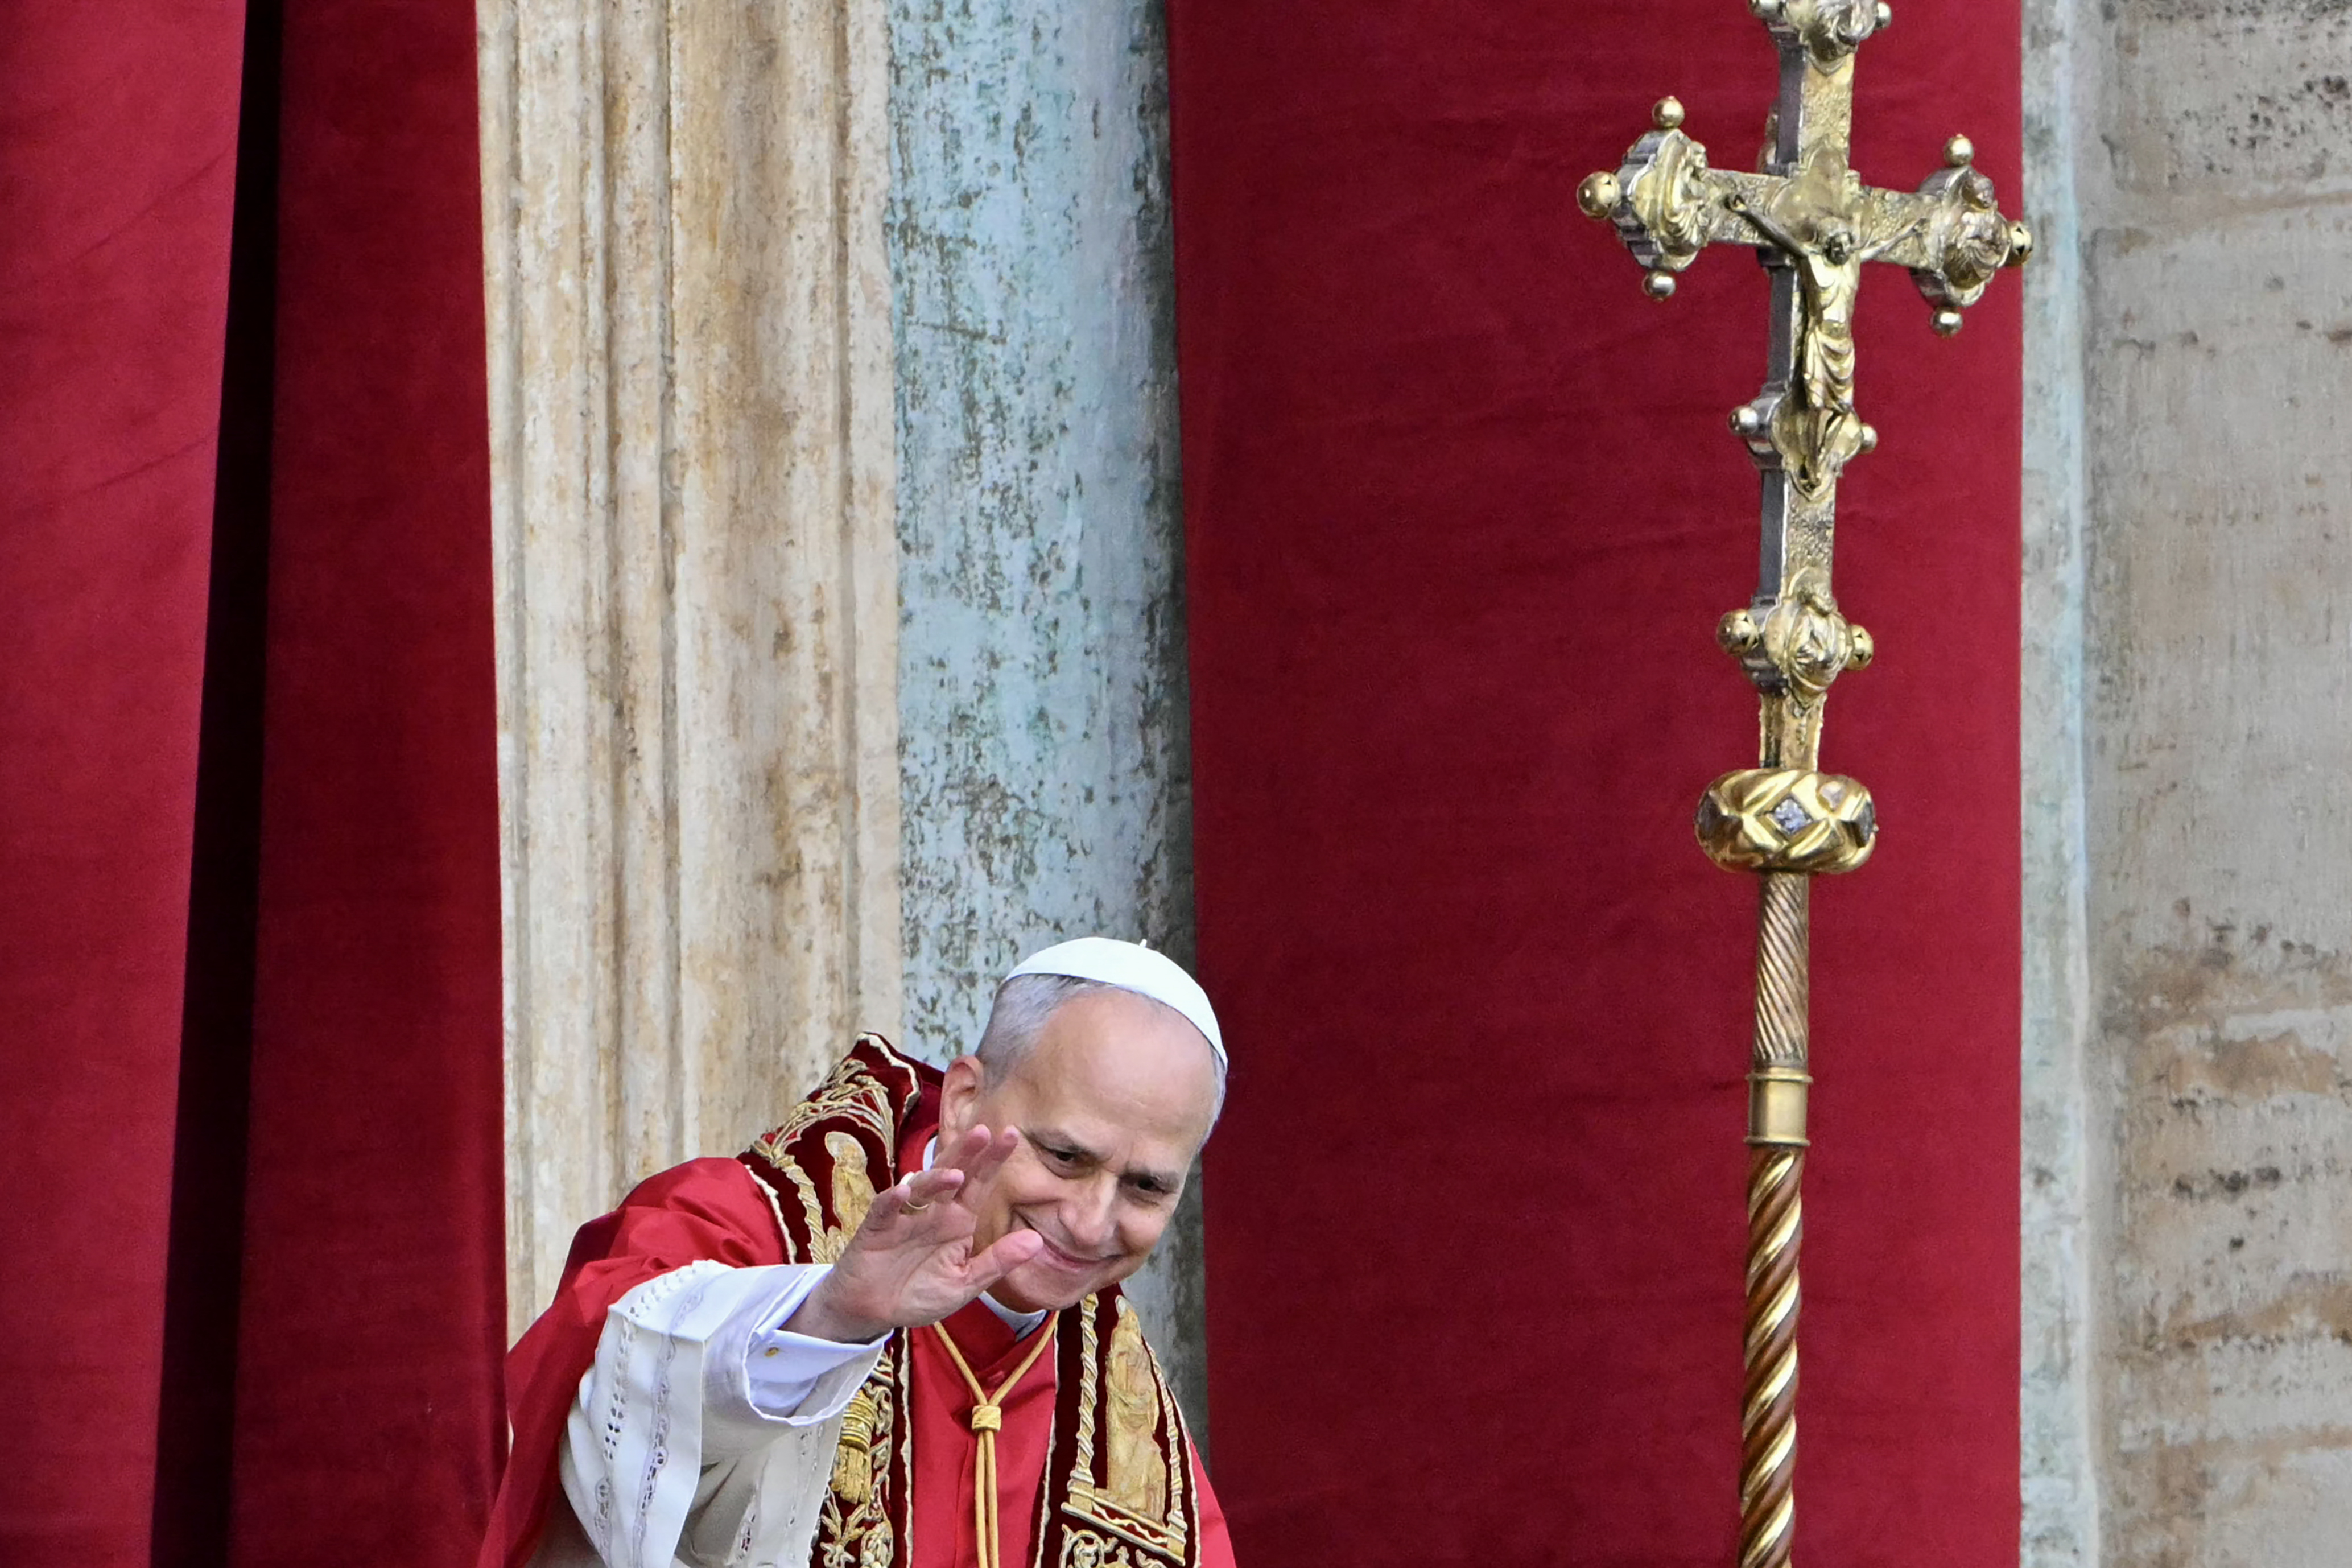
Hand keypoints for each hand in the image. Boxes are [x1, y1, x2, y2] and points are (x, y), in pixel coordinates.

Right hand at [785, 1125, 1045, 1342]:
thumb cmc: (919, 1293)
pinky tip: (903, 1191)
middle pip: (952, 1173)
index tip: (1012, 1134)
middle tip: (984, 1132)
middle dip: (967, 1153)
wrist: (873, 1311)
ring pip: (921, 1187)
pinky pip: (884, 1210)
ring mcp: (904, 1217)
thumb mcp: (965, 1283)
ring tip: (955, 1174)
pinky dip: (892, 1200)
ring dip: (936, 1178)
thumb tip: (1038, 1241)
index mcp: (958, 1220)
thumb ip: (998, 1261)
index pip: (979, 1183)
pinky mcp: (876, 1229)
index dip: (993, 1159)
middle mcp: (933, 1211)